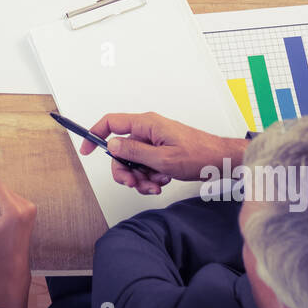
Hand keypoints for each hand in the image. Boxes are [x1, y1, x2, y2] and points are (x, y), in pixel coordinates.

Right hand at [83, 112, 245, 194]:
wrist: (221, 161)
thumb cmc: (199, 155)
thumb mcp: (163, 158)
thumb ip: (134, 151)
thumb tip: (112, 145)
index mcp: (146, 124)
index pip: (111, 122)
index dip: (95, 134)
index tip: (87, 150)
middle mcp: (148, 130)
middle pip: (120, 149)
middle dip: (125, 170)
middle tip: (134, 183)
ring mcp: (154, 141)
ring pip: (133, 161)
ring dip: (139, 177)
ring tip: (154, 184)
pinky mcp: (161, 151)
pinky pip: (145, 165)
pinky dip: (149, 176)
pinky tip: (161, 181)